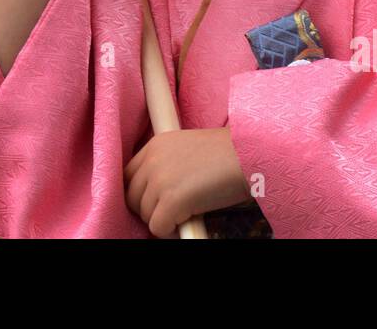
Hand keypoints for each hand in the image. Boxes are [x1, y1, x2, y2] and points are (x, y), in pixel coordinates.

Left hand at [124, 127, 250, 237]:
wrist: (248, 155)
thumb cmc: (227, 154)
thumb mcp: (187, 148)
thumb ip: (166, 164)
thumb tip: (155, 195)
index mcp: (155, 144)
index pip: (128, 176)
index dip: (140, 193)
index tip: (155, 202)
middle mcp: (152, 160)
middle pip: (132, 197)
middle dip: (150, 209)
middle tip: (174, 212)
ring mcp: (160, 180)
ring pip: (145, 215)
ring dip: (164, 220)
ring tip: (187, 214)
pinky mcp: (172, 200)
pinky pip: (158, 228)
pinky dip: (171, 232)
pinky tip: (189, 222)